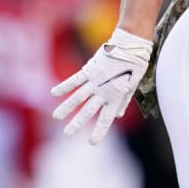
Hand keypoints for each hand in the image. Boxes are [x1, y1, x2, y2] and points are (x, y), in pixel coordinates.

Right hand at [51, 29, 152, 143]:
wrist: (131, 45)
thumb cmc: (135, 65)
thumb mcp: (133, 85)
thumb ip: (123, 100)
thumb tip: (118, 116)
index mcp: (116, 96)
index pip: (106, 118)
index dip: (99, 131)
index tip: (92, 142)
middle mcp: (105, 91)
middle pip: (89, 110)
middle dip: (77, 123)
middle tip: (67, 135)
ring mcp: (96, 80)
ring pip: (79, 96)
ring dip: (66, 107)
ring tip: (56, 118)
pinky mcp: (90, 69)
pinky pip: (75, 80)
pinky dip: (64, 86)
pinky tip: (53, 93)